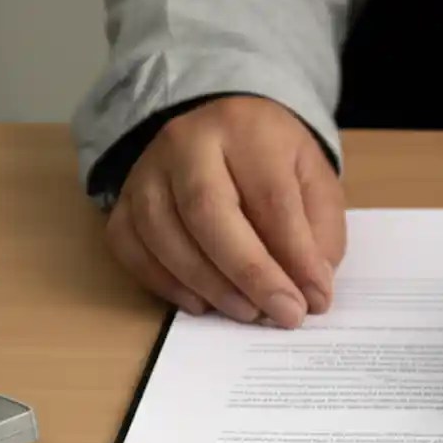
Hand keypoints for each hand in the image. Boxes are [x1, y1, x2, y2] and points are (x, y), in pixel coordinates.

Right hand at [105, 95, 344, 325]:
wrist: (224, 136)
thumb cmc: (275, 165)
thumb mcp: (315, 185)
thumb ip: (318, 235)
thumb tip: (308, 292)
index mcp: (246, 128)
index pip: (270, 196)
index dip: (295, 255)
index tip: (315, 299)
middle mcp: (188, 141)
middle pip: (208, 211)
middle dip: (249, 273)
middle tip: (282, 314)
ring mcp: (147, 169)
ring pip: (163, 233)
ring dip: (209, 285)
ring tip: (248, 312)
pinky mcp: (123, 200)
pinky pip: (130, 247)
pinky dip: (164, 284)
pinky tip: (201, 304)